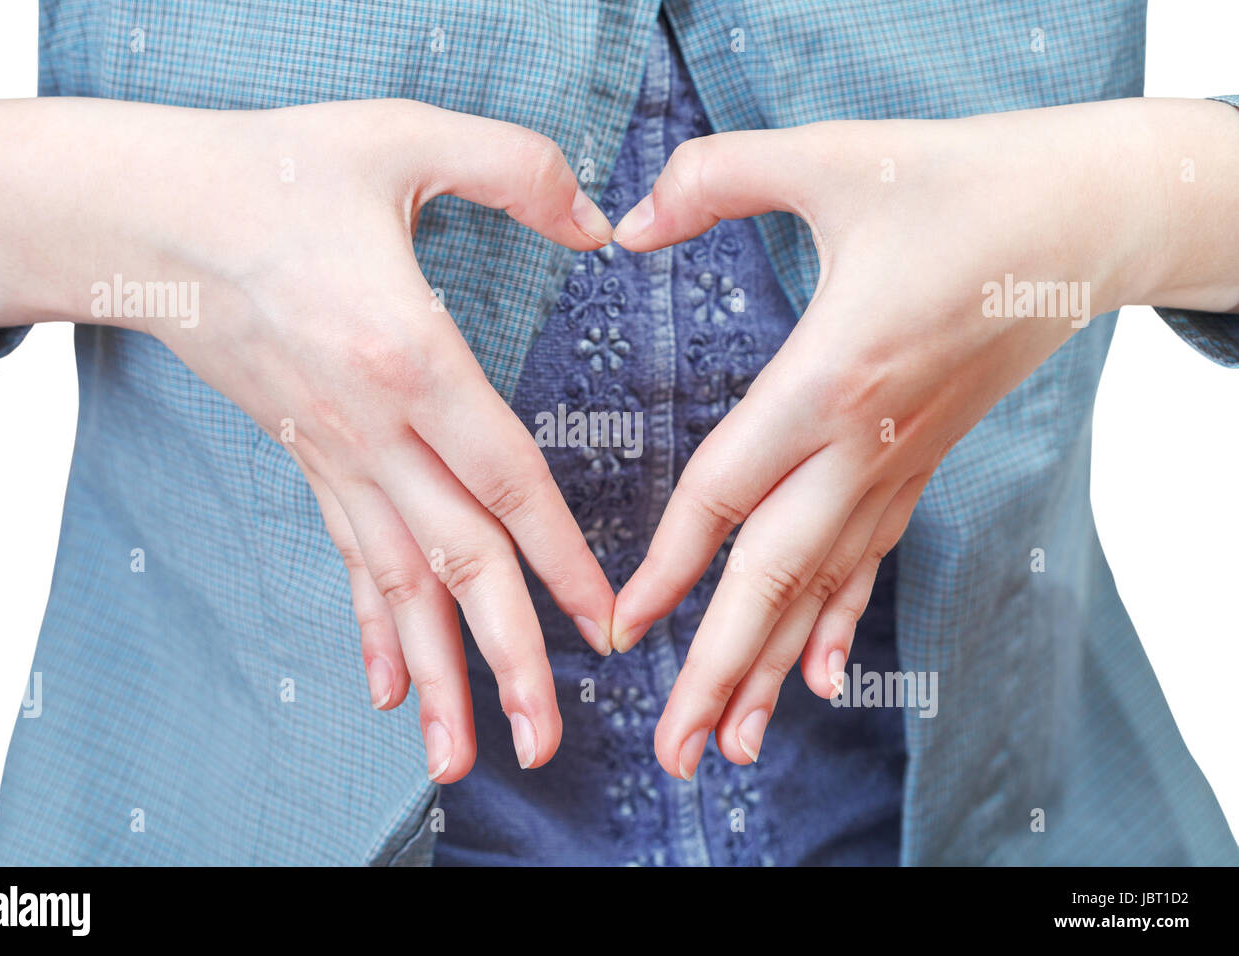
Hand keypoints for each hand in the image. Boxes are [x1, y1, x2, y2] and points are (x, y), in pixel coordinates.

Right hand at [0, 96, 618, 780]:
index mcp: (407, 356)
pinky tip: (383, 690)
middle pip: (455, 560)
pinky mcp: (309, 459)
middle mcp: (370, 428)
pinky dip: (371, 627)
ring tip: (467, 757)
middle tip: (547, 740)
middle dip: (506, 656)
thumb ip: (516, 170)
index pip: (507, 479)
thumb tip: (601, 225)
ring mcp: (333, 455)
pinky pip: (349, 557)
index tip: (606, 628)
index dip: (564, 559)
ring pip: (398, 582)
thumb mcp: (404, 137)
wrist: (152, 213)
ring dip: (435, 674)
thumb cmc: (275, 171)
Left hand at [607, 98, 1238, 777]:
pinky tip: (818, 676)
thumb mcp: (832, 155)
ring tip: (733, 746)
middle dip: (718, 669)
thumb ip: (714, 178)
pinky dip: (839, 619)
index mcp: (831, 376)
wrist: (1085, 217)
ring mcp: (899, 461)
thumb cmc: (964, 181)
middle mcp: (863, 442)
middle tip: (672, 751)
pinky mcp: (921, 459)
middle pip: (776, 576)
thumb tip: (624, 221)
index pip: (726, 492)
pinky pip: (872, 556)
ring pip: (824, 586)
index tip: (622, 630)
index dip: (667, 567)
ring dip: (772, 669)